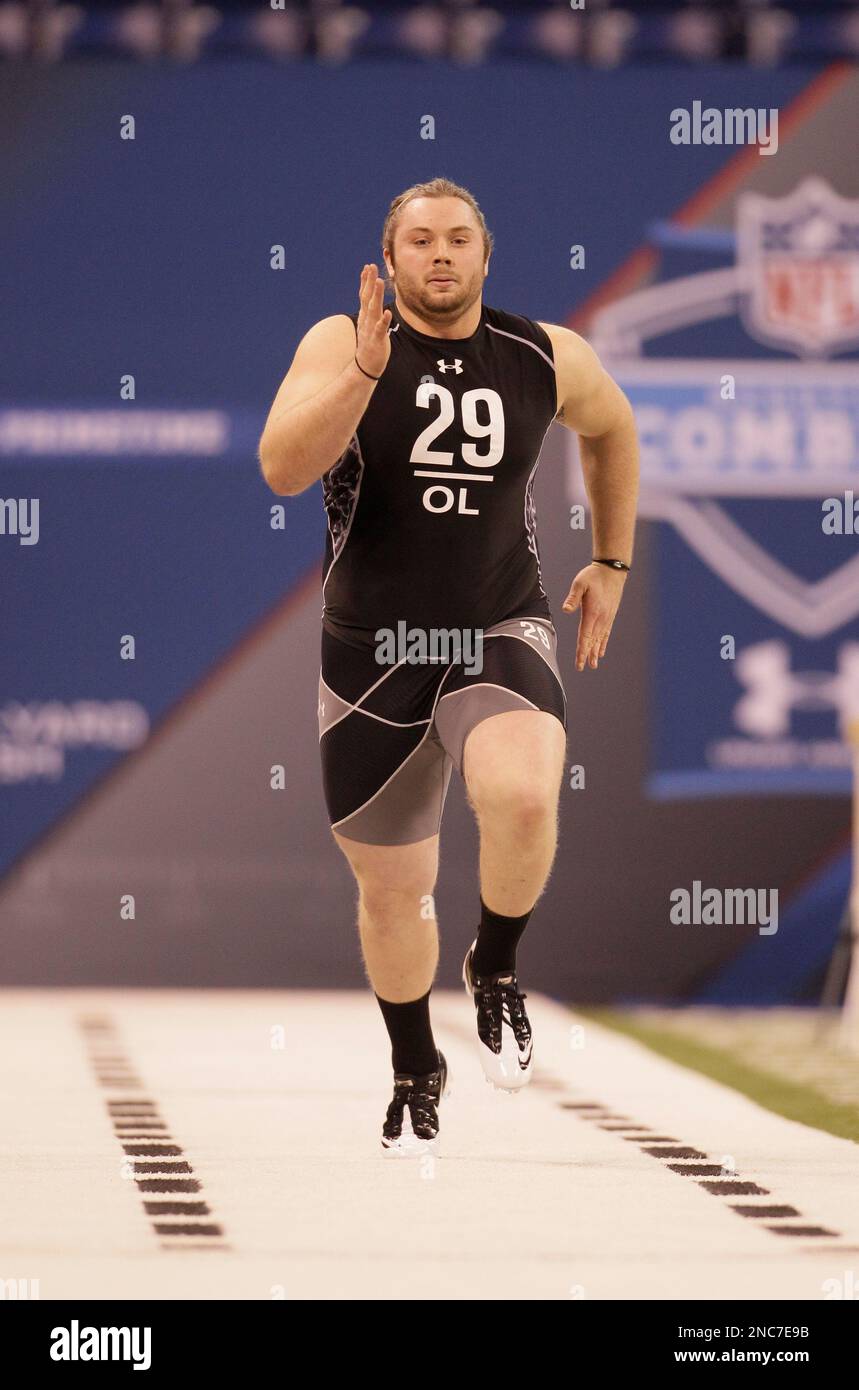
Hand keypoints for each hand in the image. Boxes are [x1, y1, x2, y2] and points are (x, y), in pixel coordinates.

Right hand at [355, 264, 391, 378]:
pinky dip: (383, 321)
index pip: (364, 295)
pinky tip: (387, 313)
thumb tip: (371, 297)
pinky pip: (380, 329)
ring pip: (373, 310)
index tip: (368, 267)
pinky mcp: (377, 340)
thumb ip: (370, 310)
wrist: (365, 366)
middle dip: (369, 282)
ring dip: (376, 296)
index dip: (366, 281)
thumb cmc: (369, 343)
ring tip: (379, 282)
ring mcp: (371, 329)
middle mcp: (366, 320)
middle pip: (367, 298)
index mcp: (365, 316)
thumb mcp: (368, 324)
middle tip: (371, 267)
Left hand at [561, 562, 626, 670]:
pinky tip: (601, 651)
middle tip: (583, 668)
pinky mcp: (610, 615)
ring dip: (595, 652)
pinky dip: (603, 643)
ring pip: (600, 639)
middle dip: (587, 655)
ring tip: (593, 665)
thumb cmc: (593, 575)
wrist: (613, 571)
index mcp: (593, 613)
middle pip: (592, 641)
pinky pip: (606, 633)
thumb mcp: (580, 583)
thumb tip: (566, 609)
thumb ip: (573, 597)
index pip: (585, 636)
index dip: (582, 650)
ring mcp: (607, 618)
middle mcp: (601, 618)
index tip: (580, 662)